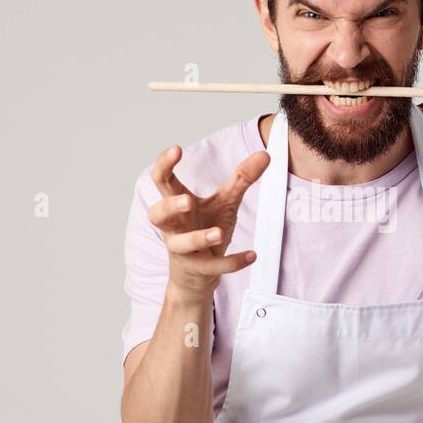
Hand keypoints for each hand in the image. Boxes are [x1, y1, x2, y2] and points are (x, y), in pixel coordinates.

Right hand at [148, 144, 270, 300]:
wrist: (197, 273)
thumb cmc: (205, 228)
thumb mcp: (225, 201)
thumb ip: (241, 178)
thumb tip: (264, 155)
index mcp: (177, 203)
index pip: (162, 181)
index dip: (164, 165)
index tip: (177, 149)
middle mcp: (174, 226)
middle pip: (157, 214)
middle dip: (169, 207)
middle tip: (188, 200)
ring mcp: (183, 249)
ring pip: (181, 244)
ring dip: (198, 238)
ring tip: (218, 233)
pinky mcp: (197, 268)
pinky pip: (211, 266)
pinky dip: (231, 262)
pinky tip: (251, 256)